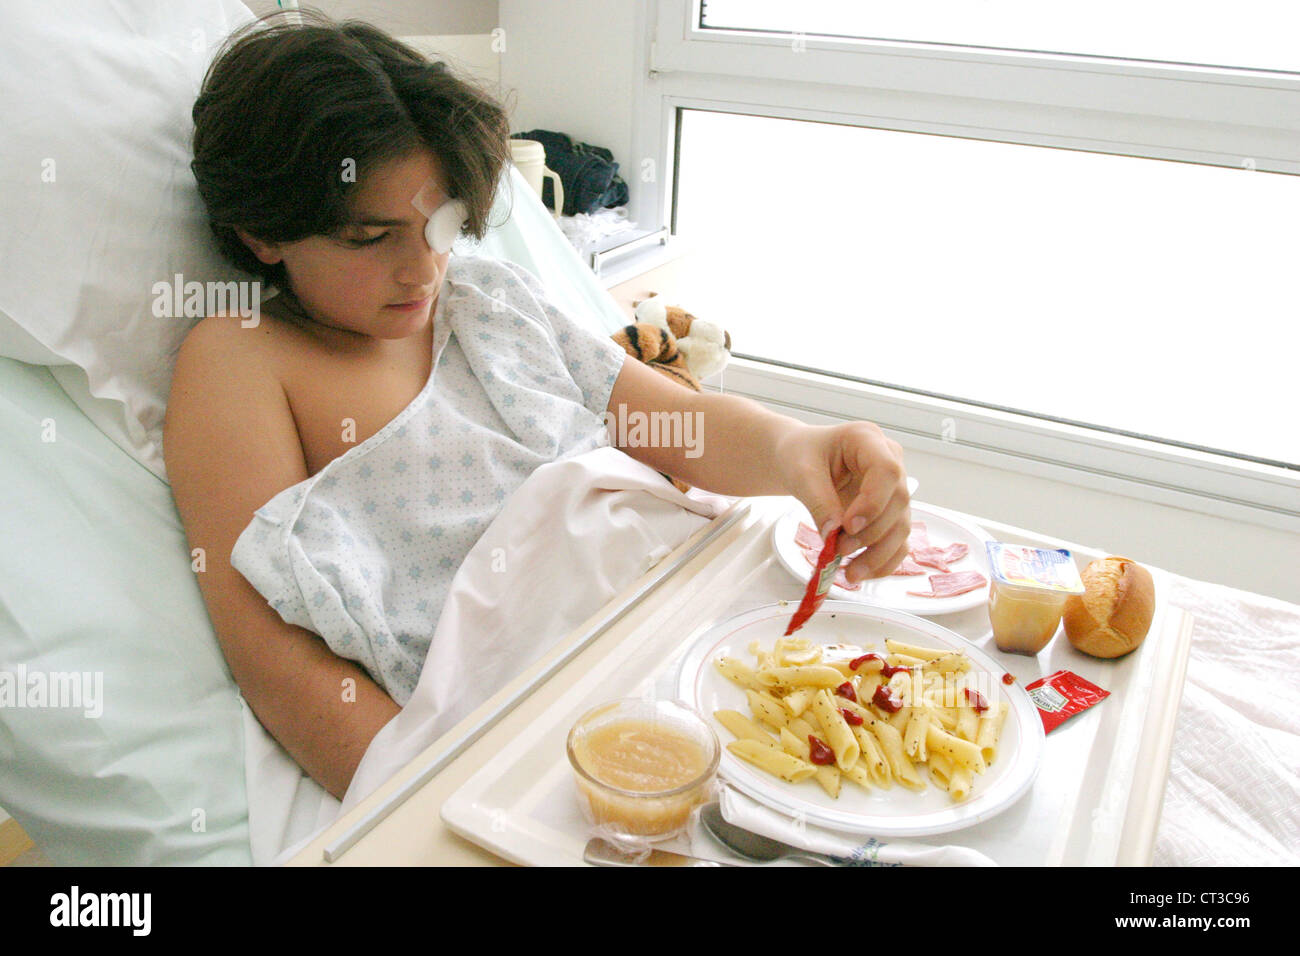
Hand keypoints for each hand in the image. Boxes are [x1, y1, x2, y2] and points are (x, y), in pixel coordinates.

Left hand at [777, 421, 911, 582]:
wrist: (801, 462)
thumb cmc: (801, 456)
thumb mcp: (801, 473)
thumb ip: (818, 501)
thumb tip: (833, 533)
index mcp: (868, 440)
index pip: (886, 471)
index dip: (874, 502)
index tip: (849, 526)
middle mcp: (889, 462)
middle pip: (898, 502)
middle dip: (870, 533)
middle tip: (839, 549)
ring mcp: (892, 489)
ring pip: (901, 527)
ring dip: (878, 555)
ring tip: (850, 573)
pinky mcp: (889, 513)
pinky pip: (897, 541)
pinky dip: (883, 561)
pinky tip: (863, 573)